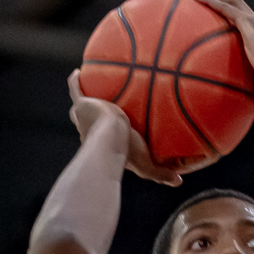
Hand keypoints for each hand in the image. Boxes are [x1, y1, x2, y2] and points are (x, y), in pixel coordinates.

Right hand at [67, 70, 182, 185]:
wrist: (110, 141)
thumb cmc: (126, 155)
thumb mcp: (146, 165)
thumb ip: (161, 173)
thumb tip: (179, 182)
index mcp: (102, 143)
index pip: (104, 137)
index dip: (107, 133)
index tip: (116, 128)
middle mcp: (88, 131)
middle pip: (88, 123)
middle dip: (92, 116)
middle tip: (101, 107)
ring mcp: (84, 116)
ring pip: (81, 106)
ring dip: (83, 98)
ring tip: (89, 85)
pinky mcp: (82, 103)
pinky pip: (75, 88)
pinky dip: (75, 81)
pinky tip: (78, 72)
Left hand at [193, 0, 253, 117]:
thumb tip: (253, 114)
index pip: (245, 27)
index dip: (233, 21)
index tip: (220, 21)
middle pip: (237, 9)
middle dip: (222, 2)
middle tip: (205, 0)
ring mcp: (253, 23)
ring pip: (232, 3)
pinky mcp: (249, 22)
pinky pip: (226, 8)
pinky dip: (212, 1)